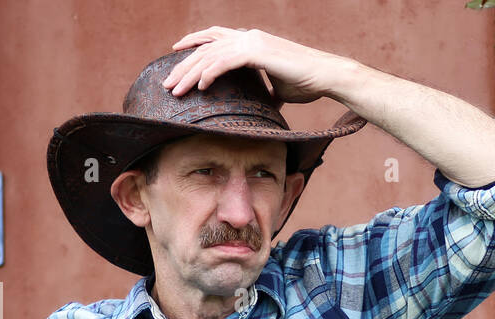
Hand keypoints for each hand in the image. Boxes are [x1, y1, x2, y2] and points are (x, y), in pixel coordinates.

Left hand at [164, 27, 347, 104]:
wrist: (326, 76)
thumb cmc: (307, 82)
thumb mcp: (279, 87)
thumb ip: (266, 91)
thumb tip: (262, 106)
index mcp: (252, 41)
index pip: (215, 37)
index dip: (194, 43)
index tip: (176, 54)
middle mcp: (249, 37)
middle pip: (206, 47)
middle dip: (183, 65)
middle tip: (168, 83)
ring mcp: (252, 42)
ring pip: (211, 55)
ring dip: (190, 74)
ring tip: (175, 90)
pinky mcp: (257, 52)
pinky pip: (225, 62)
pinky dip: (209, 74)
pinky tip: (199, 86)